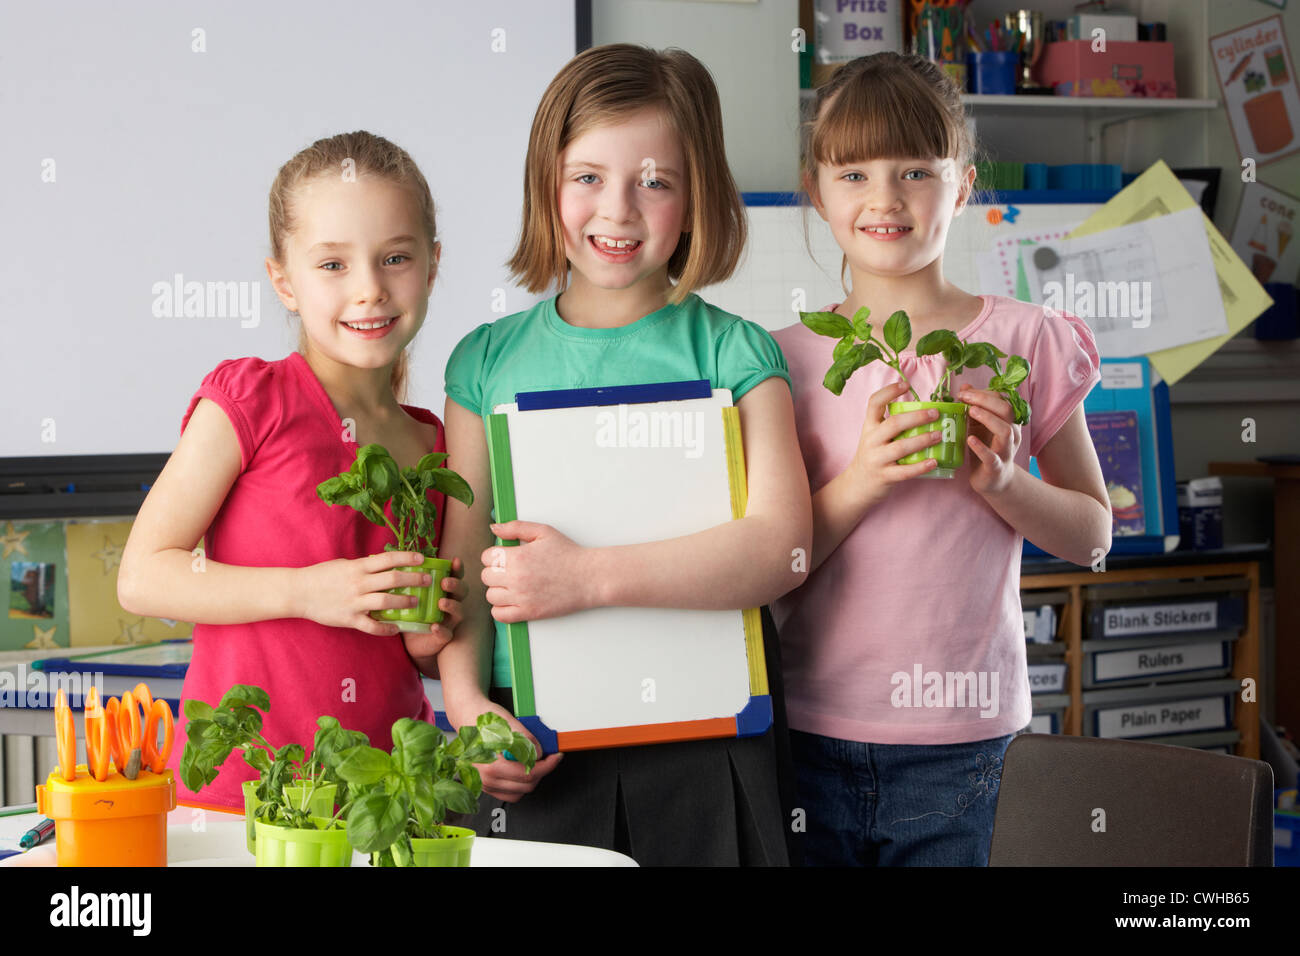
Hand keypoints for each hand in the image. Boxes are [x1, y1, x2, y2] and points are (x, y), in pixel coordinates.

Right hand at [293, 551, 432, 636]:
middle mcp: (358, 583)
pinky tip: (396, 628)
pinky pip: (372, 626)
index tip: (422, 558)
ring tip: (416, 602)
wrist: (298, 593)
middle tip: (428, 580)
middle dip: (414, 579)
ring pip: (386, 601)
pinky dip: (385, 628)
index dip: (408, 557)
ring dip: (404, 601)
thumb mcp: (344, 564)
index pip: (388, 559)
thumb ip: (363, 566)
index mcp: (358, 567)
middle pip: (393, 579)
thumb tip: (384, 565)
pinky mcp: (349, 619)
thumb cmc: (321, 576)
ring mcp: (355, 602)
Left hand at [402, 556, 463, 663]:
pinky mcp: (444, 636)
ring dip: (452, 605)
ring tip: (441, 602)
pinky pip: (447, 634)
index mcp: (445, 590)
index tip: (454, 560)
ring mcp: (450, 620)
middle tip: (444, 582)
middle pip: (462, 591)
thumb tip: (395, 561)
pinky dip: (442, 630)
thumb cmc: (411, 610)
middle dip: (455, 585)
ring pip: (459, 611)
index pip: (455, 576)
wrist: (410, 638)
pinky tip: (434, 626)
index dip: (457, 568)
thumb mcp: (409, 593)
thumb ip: (408, 580)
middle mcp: (452, 602)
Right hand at [445, 693, 562, 803]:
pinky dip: (519, 784)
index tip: (556, 757)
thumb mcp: (509, 725)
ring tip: (534, 763)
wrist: (467, 715)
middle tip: (548, 758)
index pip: (528, 774)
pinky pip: (508, 792)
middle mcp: (486, 779)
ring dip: (530, 779)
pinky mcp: (485, 784)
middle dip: (541, 771)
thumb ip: (526, 741)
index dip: (548, 766)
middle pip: (526, 785)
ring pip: (519, 792)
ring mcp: (484, 783)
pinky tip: (521, 769)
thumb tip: (540, 754)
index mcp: (491, 766)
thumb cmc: (483, 718)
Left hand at [481, 521, 594, 622]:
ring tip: (513, 585)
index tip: (506, 557)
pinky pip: (499, 614)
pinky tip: (512, 600)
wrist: (589, 577)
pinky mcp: (528, 613)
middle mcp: (516, 578)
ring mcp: (521, 597)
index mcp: (517, 556)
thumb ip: (515, 527)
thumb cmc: (568, 553)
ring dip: (498, 590)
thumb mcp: (543, 532)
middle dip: (495, 572)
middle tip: (510, 570)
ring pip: (490, 596)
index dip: (494, 555)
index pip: (486, 557)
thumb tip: (494, 528)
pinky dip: (501, 609)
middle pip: (486, 577)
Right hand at [844, 381, 943, 509]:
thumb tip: (923, 410)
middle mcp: (871, 440)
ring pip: (900, 447)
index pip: (874, 403)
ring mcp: (876, 459)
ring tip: (938, 435)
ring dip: (922, 440)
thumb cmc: (873, 456)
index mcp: (869, 426)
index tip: (906, 384)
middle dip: (917, 417)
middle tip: (935, 413)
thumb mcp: (875, 437)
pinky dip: (921, 466)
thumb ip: (891, 425)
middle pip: (893, 424)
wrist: (856, 485)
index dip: (889, 391)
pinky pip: (904, 471)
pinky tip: (934, 461)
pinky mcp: (884, 476)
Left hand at [961, 383, 1021, 495]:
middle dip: (986, 401)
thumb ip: (974, 407)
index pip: (1002, 400)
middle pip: (1007, 411)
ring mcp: (1006, 451)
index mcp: (1009, 422)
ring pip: (1005, 431)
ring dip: (988, 419)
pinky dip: (981, 448)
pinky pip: (992, 457)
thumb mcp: (979, 426)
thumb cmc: (987, 449)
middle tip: (966, 398)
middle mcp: (1012, 434)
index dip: (984, 394)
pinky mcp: (996, 467)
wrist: (994, 481)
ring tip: (971, 411)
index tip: (964, 392)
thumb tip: (965, 387)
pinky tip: (970, 440)